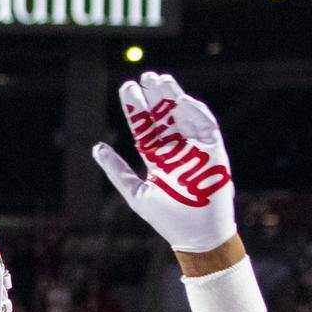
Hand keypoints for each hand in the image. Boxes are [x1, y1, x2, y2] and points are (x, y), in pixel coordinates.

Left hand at [92, 71, 236, 252]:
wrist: (196, 234)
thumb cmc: (166, 217)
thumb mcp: (135, 192)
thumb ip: (116, 170)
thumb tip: (96, 147)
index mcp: (156, 157)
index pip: (145, 126)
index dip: (136, 108)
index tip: (127, 88)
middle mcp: (175, 149)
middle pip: (164, 116)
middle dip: (155, 96)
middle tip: (144, 76)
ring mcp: (195, 148)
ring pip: (184, 115)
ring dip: (173, 97)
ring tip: (160, 80)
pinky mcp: (214, 151)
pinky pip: (206, 126)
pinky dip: (195, 112)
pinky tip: (181, 99)